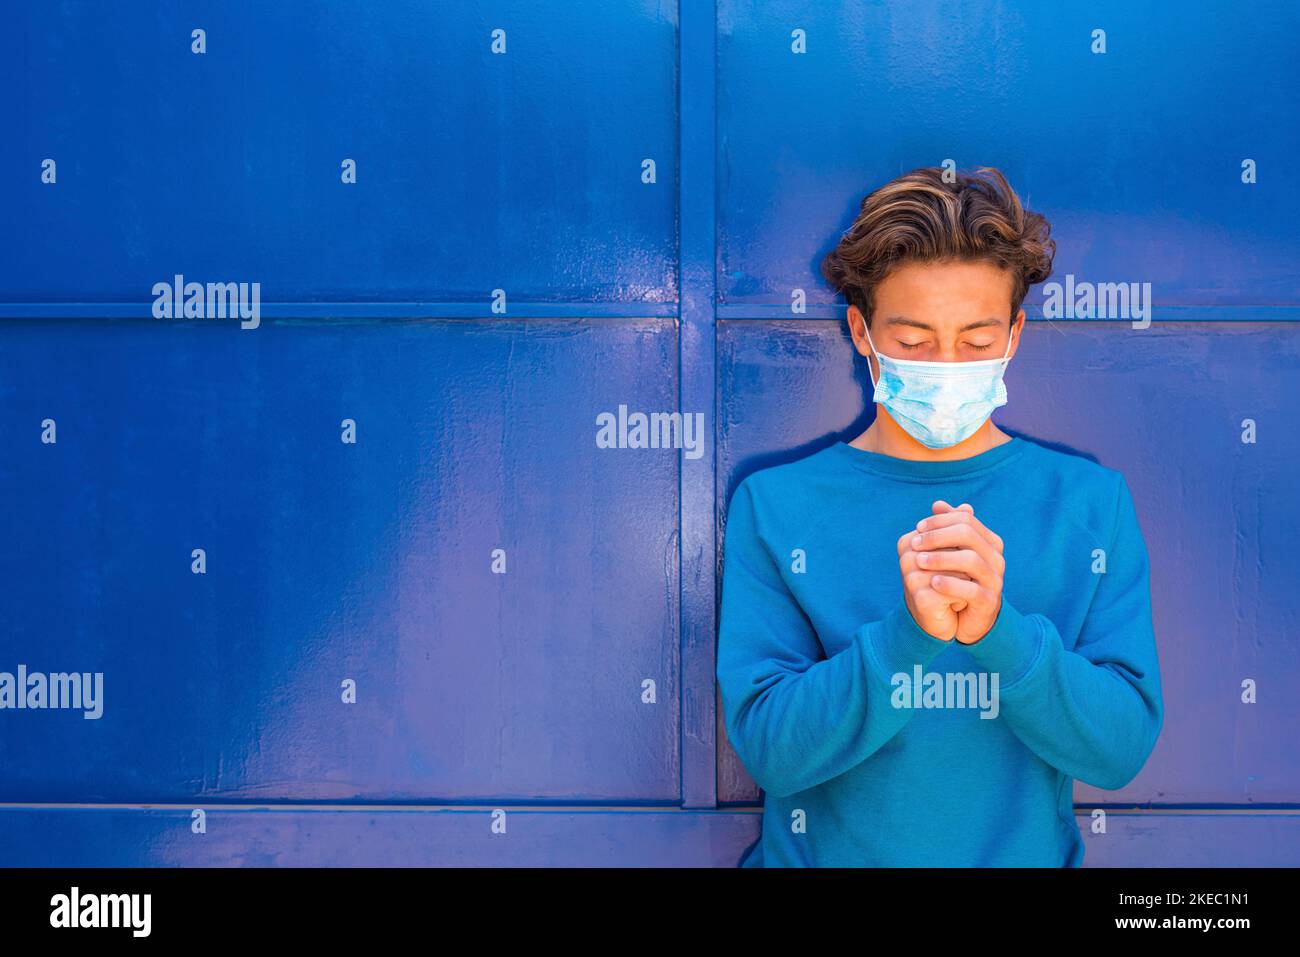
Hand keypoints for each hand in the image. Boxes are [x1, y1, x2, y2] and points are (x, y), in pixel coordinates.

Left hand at [908, 501, 1005, 643]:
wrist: (968, 619)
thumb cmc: (958, 580)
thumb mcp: (951, 553)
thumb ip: (947, 529)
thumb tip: (938, 504)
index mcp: (989, 542)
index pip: (965, 519)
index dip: (939, 521)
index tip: (918, 528)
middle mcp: (996, 558)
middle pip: (968, 534)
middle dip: (937, 536)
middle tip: (915, 543)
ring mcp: (995, 580)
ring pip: (971, 560)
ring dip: (941, 558)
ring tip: (919, 561)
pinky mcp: (989, 601)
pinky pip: (972, 589)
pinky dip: (951, 584)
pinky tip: (933, 582)